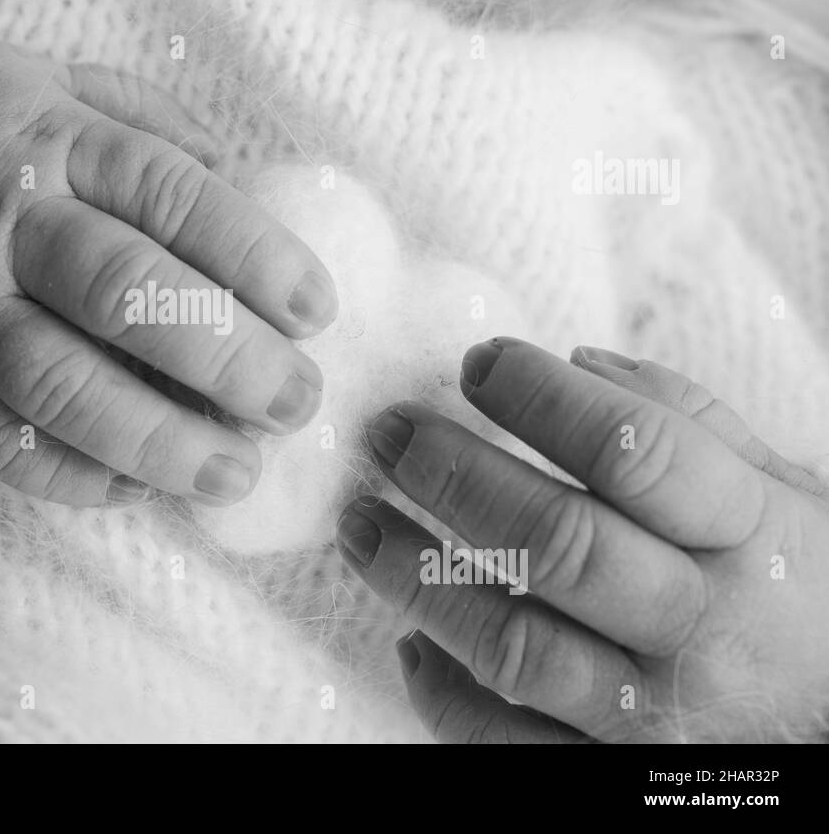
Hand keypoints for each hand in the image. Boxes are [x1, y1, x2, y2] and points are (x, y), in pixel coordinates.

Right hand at [0, 22, 337, 506]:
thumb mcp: (39, 76)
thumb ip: (141, 119)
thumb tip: (238, 182)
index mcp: (47, 138)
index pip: (171, 196)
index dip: (255, 256)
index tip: (315, 310)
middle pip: (126, 294)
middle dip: (226, 358)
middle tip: (296, 401)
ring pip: (60, 384)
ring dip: (159, 439)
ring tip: (235, 471)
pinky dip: (69, 477)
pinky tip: (136, 491)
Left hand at [336, 337, 828, 741]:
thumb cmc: (806, 592)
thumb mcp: (786, 496)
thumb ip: (693, 425)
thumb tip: (577, 363)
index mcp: (756, 540)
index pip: (636, 452)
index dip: (542, 399)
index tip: (480, 363)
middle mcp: (706, 631)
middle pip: (559, 544)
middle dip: (456, 478)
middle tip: (392, 434)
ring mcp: (657, 719)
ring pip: (515, 646)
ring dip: (420, 579)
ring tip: (361, 525)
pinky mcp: (613, 782)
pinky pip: (506, 746)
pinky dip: (445, 695)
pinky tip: (413, 641)